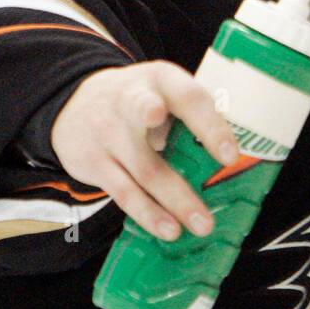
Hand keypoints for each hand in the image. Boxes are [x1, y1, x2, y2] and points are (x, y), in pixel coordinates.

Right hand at [50, 61, 237, 241]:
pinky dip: (148, 213)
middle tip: (209, 193)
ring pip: (144, 170)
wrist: (73, 104)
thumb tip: (236, 158)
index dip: (211, 126)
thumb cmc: (138, 101)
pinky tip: (168, 229)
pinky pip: (123, 192)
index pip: (189, 98)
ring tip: (201, 225)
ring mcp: (107, 132)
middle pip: (158, 136)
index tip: (230, 156)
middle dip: (184, 150)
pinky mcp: (92, 162)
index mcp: (160, 79)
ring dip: (175, 201)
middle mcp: (129, 101)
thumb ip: (193, 115)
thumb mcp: (163, 90)